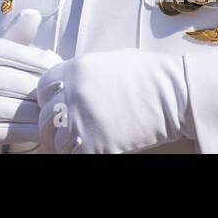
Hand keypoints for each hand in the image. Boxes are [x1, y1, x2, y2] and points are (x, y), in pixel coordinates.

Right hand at [0, 9, 62, 152]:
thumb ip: (16, 37)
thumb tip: (33, 13)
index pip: (1, 49)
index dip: (30, 57)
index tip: (55, 66)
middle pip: (0, 78)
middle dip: (32, 86)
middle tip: (57, 92)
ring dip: (28, 111)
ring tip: (50, 113)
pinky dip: (18, 132)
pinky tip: (38, 132)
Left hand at [37, 49, 193, 153]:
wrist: (175, 93)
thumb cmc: (148, 75)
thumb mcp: (109, 62)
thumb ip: (83, 73)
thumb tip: (67, 85)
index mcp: (75, 70)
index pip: (42, 88)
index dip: (48, 100)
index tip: (57, 108)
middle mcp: (73, 93)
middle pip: (45, 118)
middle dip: (52, 128)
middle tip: (63, 134)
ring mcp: (83, 120)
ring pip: (56, 142)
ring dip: (66, 146)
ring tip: (80, 144)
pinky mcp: (96, 144)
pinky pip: (74, 156)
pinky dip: (81, 155)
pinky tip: (95, 150)